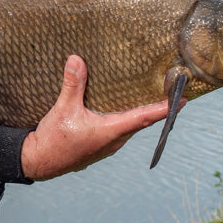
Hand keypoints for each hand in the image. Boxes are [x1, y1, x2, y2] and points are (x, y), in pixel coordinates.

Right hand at [20, 55, 169, 180]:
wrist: (39, 162)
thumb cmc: (53, 139)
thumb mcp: (63, 109)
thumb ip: (73, 84)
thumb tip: (77, 60)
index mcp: (111, 131)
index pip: (145, 117)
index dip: (165, 108)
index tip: (183, 100)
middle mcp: (115, 140)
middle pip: (143, 121)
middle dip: (159, 108)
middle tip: (173, 91)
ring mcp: (109, 145)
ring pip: (132, 126)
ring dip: (144, 113)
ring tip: (154, 97)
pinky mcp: (101, 146)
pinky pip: (121, 130)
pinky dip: (129, 118)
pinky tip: (125, 108)